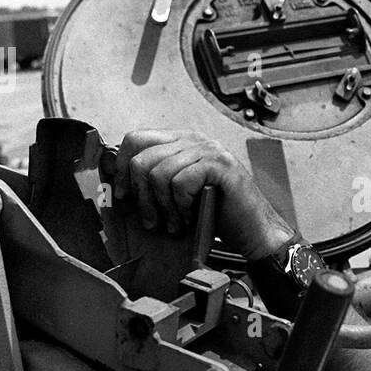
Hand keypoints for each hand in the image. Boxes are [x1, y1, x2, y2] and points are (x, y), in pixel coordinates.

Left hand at [112, 130, 295, 260]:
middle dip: (141, 196)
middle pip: (142, 158)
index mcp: (181, 141)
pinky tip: (191, 216)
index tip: (125, 196)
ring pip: (159, 173)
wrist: (254, 232)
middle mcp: (194, 140)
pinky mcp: (220, 165)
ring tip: (175, 223)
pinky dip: (181, 205)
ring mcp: (209, 150)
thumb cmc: (215, 214)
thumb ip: (153, 180)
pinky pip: (181, 182)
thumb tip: (117, 179)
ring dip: (164, 207)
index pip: (135, 139)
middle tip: (153, 221)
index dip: (123, 169)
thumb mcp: (176, 193)